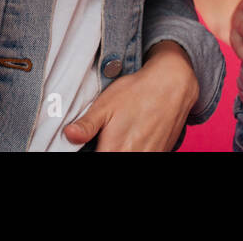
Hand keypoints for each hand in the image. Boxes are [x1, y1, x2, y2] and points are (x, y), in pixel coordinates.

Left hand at [63, 42, 197, 150]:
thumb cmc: (138, 91)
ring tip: (117, 138)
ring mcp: (149, 156)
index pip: (99, 159)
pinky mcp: (160, 153)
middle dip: (106, 150)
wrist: (173, 84)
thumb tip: (69, 135)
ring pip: (128, 159)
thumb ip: (87, 124)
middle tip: (103, 140)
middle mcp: (133, 156)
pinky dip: (136, 149)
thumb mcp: (106, 104)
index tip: (89, 146)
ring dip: (119, 150)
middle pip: (112, 159)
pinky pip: (144, 156)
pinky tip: (132, 139)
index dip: (91, 152)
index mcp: (115, 149)